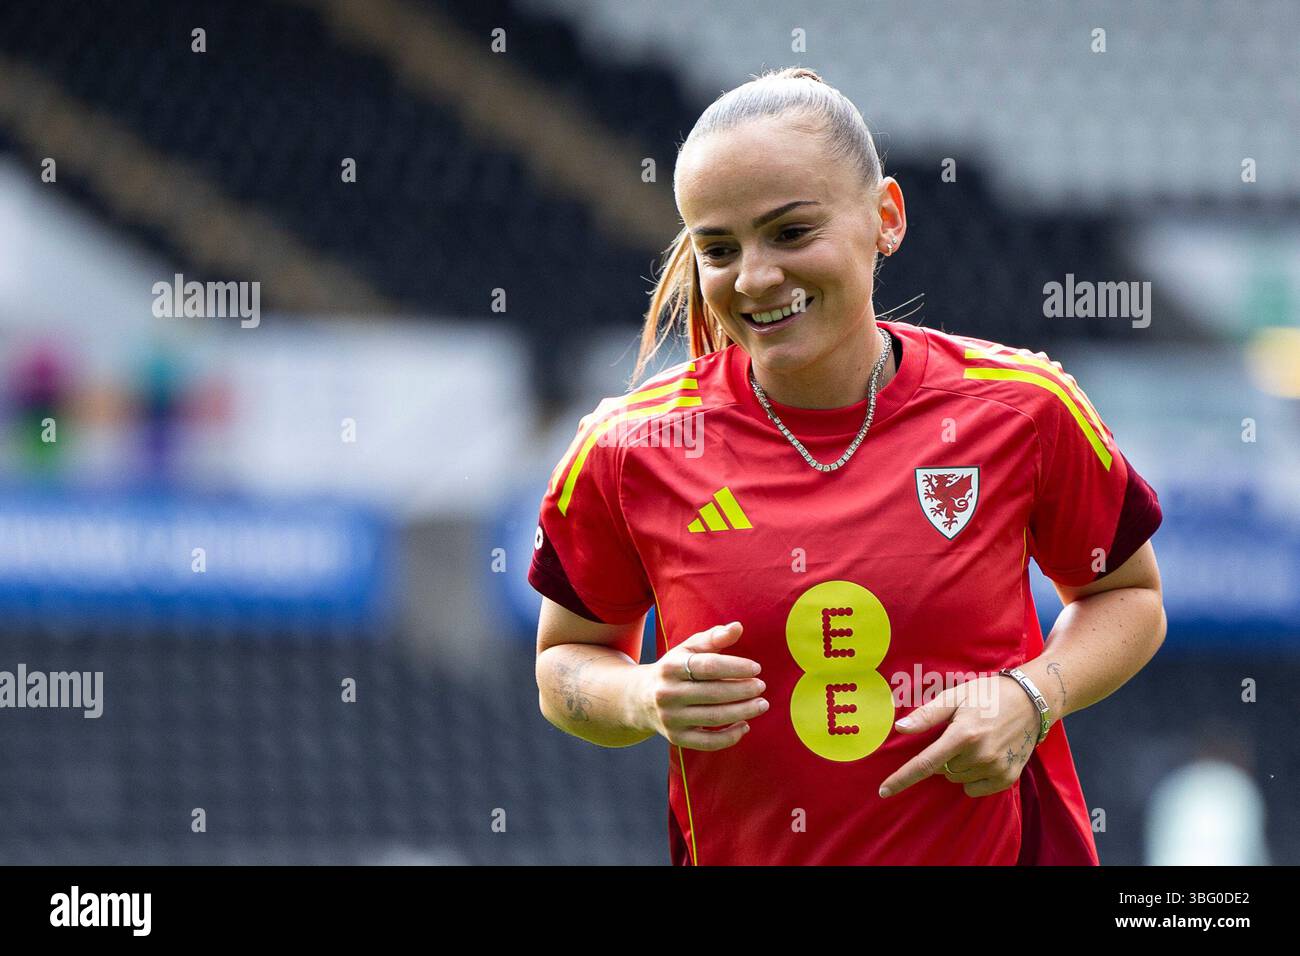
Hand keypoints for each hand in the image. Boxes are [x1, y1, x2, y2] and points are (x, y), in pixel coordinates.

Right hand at [633, 621, 767, 750]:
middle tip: (761, 687)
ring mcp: (670, 718)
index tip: (756, 668)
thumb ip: (713, 638)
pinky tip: (745, 726)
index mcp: (671, 667)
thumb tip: (738, 627)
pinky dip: (730, 737)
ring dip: (743, 712)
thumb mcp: (687, 649)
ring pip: (713, 717)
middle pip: (713, 693)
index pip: (708, 666)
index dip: (735, 667)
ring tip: (762, 704)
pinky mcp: (675, 737)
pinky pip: (707, 742)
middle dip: (743, 690)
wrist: (640, 699)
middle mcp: (667, 693)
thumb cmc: (674, 669)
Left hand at [877, 674, 1039, 798]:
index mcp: (963, 735)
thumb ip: (927, 715)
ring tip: (975, 741)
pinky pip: (975, 789)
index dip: (902, 779)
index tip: (883, 792)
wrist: (1031, 701)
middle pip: (941, 770)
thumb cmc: (987, 695)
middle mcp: (979, 755)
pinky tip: (984, 756)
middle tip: (958, 734)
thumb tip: (900, 728)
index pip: (925, 764)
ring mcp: (995, 768)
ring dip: (958, 765)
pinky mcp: (1008, 778)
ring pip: (957, 778)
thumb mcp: (955, 697)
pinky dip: (973, 777)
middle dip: (942, 756)